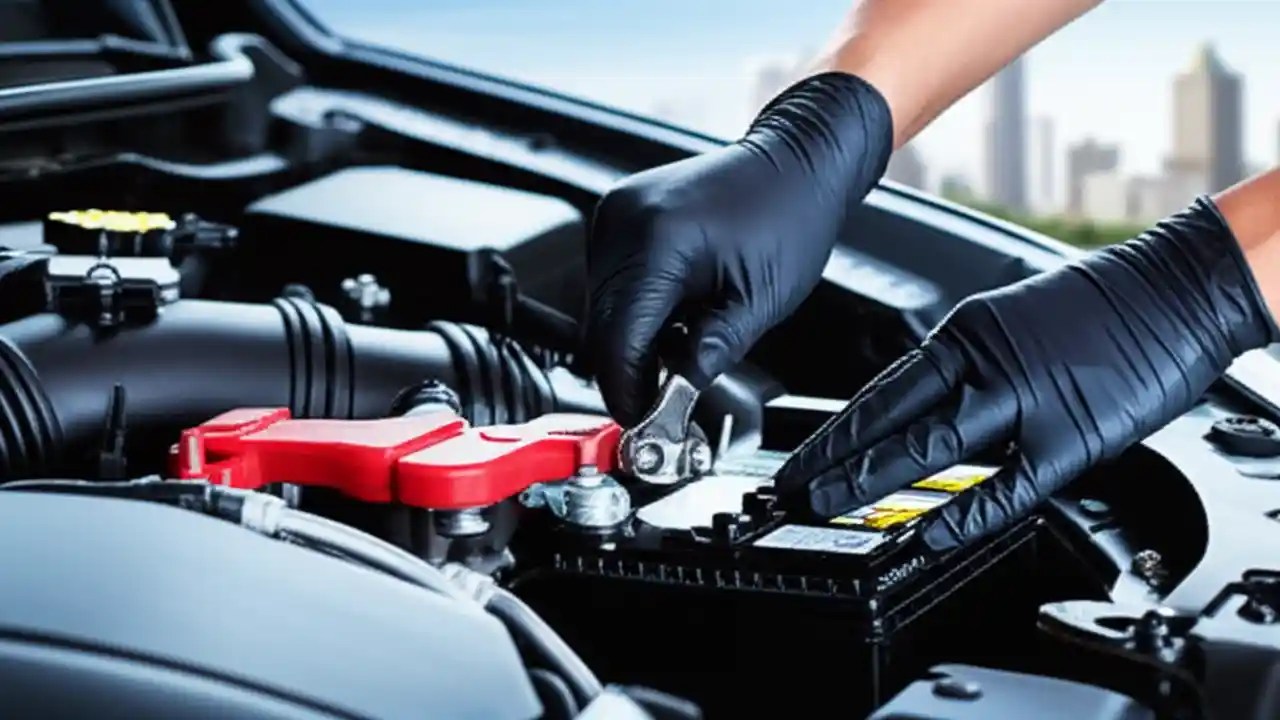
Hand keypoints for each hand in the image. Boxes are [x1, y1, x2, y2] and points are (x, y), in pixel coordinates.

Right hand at [585, 73, 893, 425]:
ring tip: (681, 350)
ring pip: (600, 309)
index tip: (645, 422)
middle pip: (601, 328)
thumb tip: (674, 396)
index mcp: (658, 241)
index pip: (618, 339)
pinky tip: (672, 316)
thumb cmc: (789, 215)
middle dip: (629, 372)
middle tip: (663, 404)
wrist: (795, 160)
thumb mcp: (760, 302)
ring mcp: (615, 215)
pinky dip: (633, 312)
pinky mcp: (617, 216)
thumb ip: (710, 353)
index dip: (628, 389)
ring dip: (631, 342)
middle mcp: (624, 222)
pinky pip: (608, 282)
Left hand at [775, 197, 1278, 550]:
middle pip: (889, 418)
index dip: (835, 430)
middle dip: (831, 458)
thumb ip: (965, 364)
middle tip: (787, 488)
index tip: (799, 457)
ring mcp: (1024, 401)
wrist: (1175, 287)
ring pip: (930, 445)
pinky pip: (1007, 485)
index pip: (882, 391)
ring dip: (870, 477)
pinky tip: (926, 534)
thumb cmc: (1097, 303)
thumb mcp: (1008, 317)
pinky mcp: (1070, 438)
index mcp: (965, 334)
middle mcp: (983, 364)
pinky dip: (963, 513)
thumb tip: (923, 402)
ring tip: (825, 505)